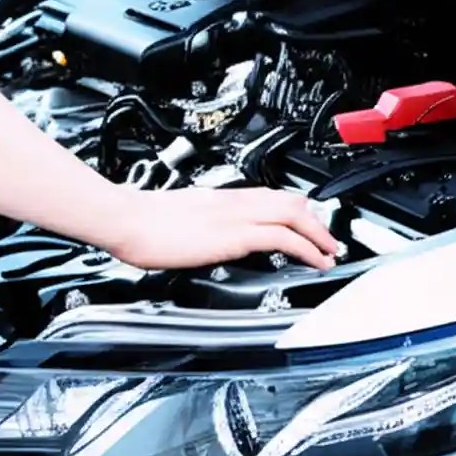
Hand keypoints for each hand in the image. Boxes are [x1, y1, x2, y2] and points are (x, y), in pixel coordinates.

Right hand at [102, 187, 339, 270]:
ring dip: (318, 233)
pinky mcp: (233, 235)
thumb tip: (207, 237)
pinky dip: (306, 247)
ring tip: (330, 252)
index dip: (296, 209)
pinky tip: (315, 260)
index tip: (307, 224)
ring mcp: (235, 215)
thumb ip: (200, 224)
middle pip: (290, 200)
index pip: (270, 195)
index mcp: (220, 197)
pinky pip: (282, 236)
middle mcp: (233, 201)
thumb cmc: (141, 222)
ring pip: (294, 213)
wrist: (125, 218)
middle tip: (329, 240)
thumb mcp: (178, 218)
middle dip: (316, 221)